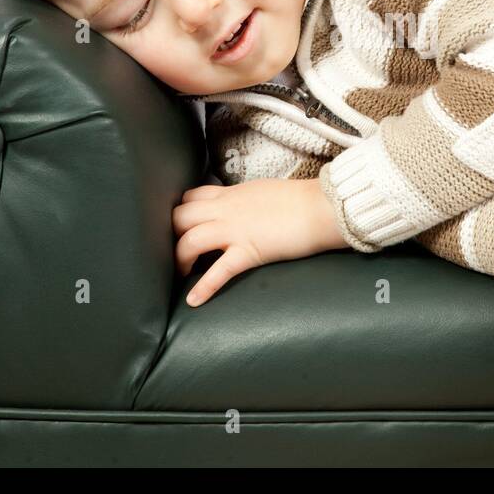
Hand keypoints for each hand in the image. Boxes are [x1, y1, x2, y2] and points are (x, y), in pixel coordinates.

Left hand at [171, 177, 345, 306]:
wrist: (323, 207)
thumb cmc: (301, 200)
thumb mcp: (263, 192)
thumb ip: (245, 201)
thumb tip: (241, 210)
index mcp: (231, 195)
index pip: (191, 197)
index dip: (181, 214)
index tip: (180, 229)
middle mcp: (227, 210)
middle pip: (181, 217)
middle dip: (170, 236)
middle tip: (174, 255)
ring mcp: (236, 230)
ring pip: (190, 240)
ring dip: (179, 259)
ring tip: (180, 275)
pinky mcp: (249, 250)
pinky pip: (220, 270)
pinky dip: (203, 287)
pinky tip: (193, 301)